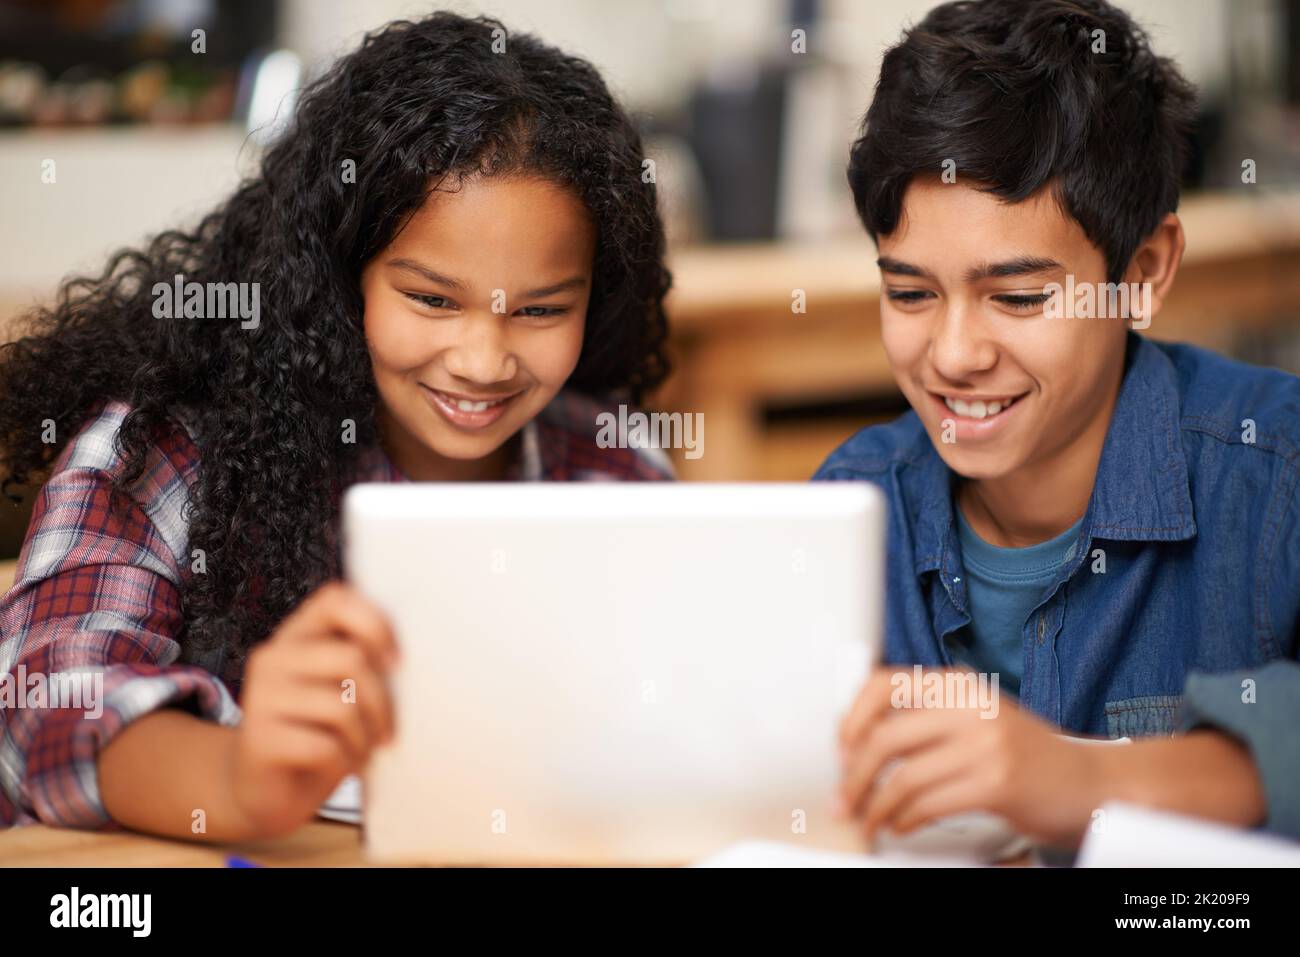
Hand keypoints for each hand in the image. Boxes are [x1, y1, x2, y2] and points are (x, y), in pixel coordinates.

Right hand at [230, 581, 397, 837]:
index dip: (375, 624)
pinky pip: (326, 746)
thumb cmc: (320, 734)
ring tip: (362, 751)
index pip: (335, 599)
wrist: (266, 794)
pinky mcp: (258, 740)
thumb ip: (362, 662)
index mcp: (295, 636)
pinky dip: (344, 763)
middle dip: (381, 703)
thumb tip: (405, 657)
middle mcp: (272, 657)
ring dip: (364, 738)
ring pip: (342, 706)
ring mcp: (260, 698)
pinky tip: (339, 767)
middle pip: (351, 658)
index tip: (397, 663)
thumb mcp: (341, 691)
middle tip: (387, 732)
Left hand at [837, 668, 1103, 847]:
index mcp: (959, 685)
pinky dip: (904, 820)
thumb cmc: (1027, 755)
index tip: (839, 748)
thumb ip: (929, 719)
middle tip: (843, 798)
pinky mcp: (996, 783)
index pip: (884, 683)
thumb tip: (862, 738)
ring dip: (875, 807)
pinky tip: (900, 825)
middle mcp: (971, 707)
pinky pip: (928, 805)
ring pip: (903, 778)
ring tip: (869, 820)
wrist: (1090, 781)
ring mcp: (985, 745)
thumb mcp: (977, 718)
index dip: (852, 717)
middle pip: (884, 737)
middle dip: (853, 775)